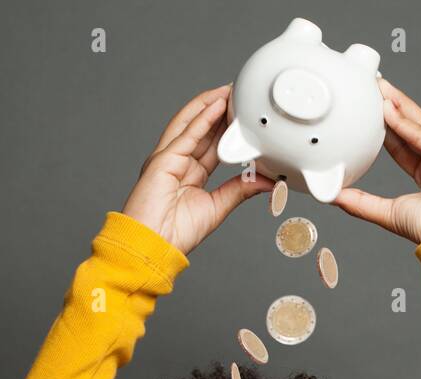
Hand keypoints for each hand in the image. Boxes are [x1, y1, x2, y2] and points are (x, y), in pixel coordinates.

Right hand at [121, 84, 275, 256]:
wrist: (154, 246)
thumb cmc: (175, 234)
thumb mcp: (217, 207)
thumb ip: (240, 190)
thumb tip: (266, 182)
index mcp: (188, 173)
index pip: (210, 142)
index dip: (225, 126)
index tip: (241, 114)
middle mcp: (176, 162)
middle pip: (200, 128)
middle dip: (218, 109)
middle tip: (238, 93)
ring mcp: (167, 159)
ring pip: (190, 123)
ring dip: (208, 104)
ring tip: (228, 90)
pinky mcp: (162, 161)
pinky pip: (186, 134)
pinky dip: (202, 118)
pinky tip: (216, 105)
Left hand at [332, 78, 420, 244]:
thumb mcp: (388, 212)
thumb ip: (361, 203)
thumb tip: (335, 196)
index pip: (405, 140)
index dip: (387, 125)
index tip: (371, 111)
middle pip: (413, 125)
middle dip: (393, 105)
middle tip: (374, 86)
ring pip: (420, 123)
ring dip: (398, 104)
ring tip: (379, 88)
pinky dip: (405, 122)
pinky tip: (388, 110)